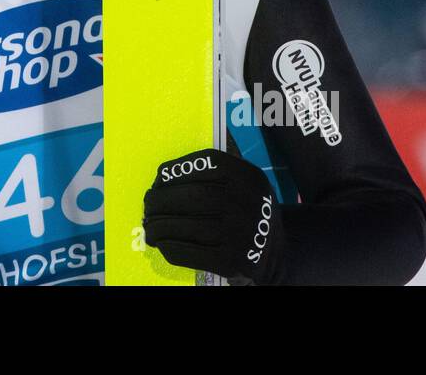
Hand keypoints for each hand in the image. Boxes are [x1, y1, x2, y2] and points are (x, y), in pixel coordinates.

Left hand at [143, 148, 284, 283]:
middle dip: (162, 201)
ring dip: (161, 227)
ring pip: (190, 226)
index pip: (207, 164)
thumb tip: (163, 177)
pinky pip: (194, 253)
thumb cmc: (247, 211)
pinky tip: (162, 244)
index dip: (177, 170)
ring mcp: (243, 233)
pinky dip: (172, 248)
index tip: (158, 179)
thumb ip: (213, 173)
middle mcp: (249, 202)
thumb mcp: (243, 184)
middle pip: (195, 196)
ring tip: (149, 227)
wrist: (277, 253)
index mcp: (249, 177)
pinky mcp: (235, 260)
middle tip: (148, 206)